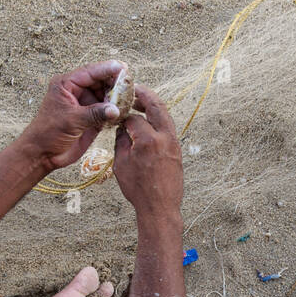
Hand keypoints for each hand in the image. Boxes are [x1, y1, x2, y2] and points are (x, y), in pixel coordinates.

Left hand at [20, 61, 123, 170]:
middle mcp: (77, 91)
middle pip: (101, 81)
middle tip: (129, 86)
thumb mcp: (72, 120)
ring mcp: (85, 104)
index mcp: (66, 84)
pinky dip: (116, 110)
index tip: (123, 67)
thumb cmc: (49, 132)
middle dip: (115, 83)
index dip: (107, 68)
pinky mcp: (92, 117)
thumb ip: (94, 113)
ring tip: (127, 100)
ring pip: (106, 95)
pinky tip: (123, 111)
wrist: (44, 153)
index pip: (90, 72)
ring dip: (117, 97)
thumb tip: (116, 109)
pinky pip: (107, 110)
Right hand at [114, 86, 182, 226]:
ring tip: (142, 102)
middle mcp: (165, 138)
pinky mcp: (178, 150)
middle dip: (145, 95)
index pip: (134, 118)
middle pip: (157, 106)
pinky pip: (169, 127)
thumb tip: (123, 128)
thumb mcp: (122, 164)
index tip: (118, 116)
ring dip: (154, 106)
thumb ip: (122, 142)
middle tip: (135, 89)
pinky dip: (160, 119)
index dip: (124, 116)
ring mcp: (174, 143)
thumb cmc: (139, 190)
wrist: (160, 207)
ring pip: (166, 115)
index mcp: (148, 141)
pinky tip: (150, 121)